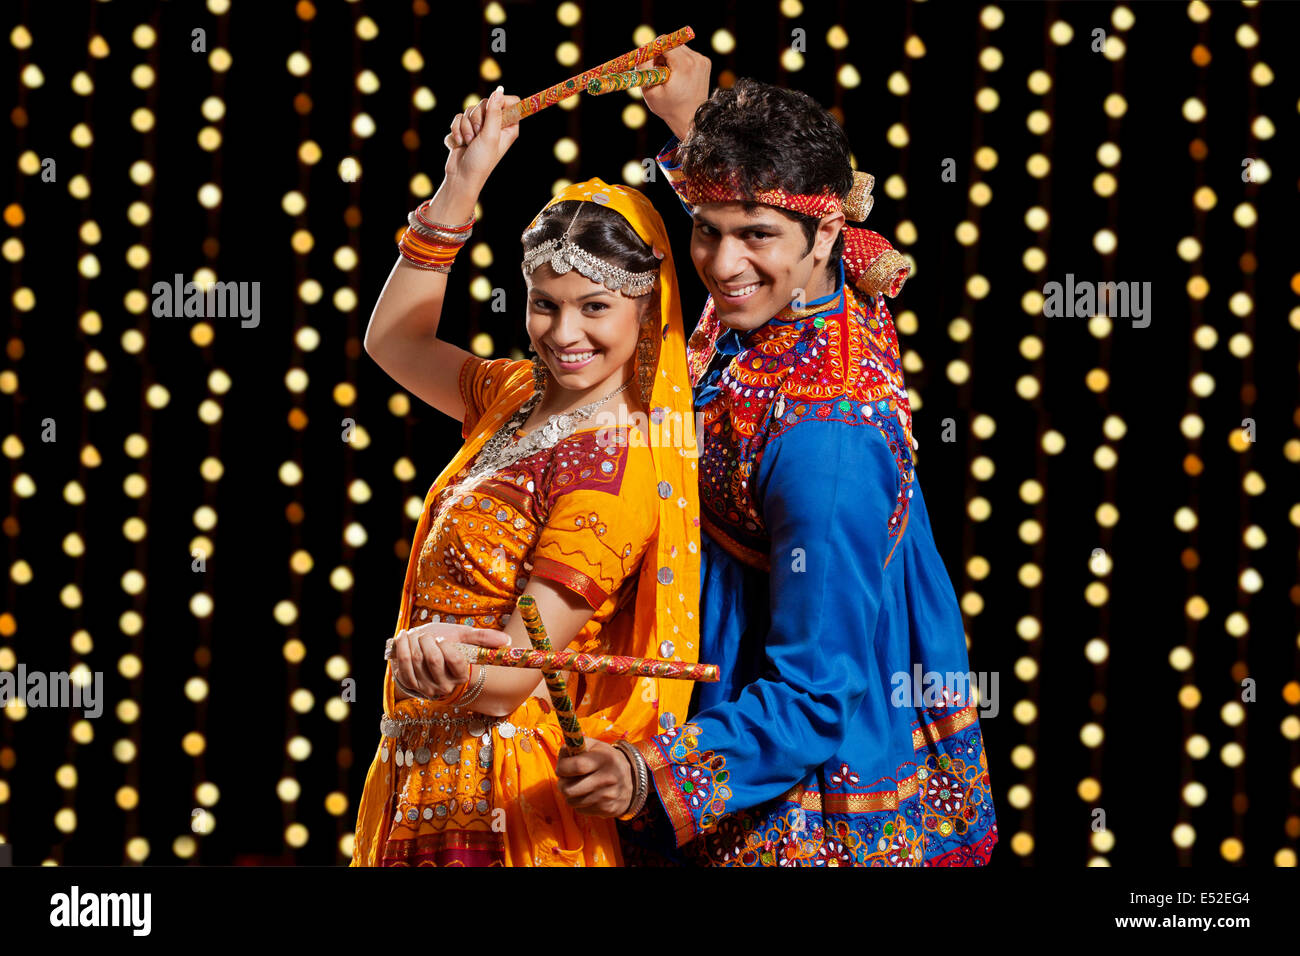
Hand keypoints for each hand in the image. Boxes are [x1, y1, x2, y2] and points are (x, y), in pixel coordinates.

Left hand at [390, 622, 510, 700]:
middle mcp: (444, 687)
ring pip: (415, 659)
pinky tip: (404, 638)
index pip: (455, 660)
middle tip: (427, 635)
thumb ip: (484, 638)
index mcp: (461, 676)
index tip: (441, 638)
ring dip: (413, 642)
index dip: (446, 645)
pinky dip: (401, 647)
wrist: (422, 650)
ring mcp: (424, 687)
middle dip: (428, 639)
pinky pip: (402, 664)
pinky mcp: (408, 684)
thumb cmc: (445, 643)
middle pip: (432, 658)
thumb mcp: (464, 638)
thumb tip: (508, 641)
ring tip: (415, 636)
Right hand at [443, 86, 521, 187]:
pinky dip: (456, 130)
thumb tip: (499, 90)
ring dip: (465, 127)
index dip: (501, 101)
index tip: (492, 109)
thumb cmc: (480, 161)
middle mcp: (495, 125)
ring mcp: (479, 127)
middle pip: (486, 102)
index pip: (511, 102)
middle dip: (477, 118)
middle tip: (477, 134)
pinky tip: (459, 143)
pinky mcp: (465, 129)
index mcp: (508, 127)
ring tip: (468, 142)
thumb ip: (494, 112)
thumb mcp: (490, 135)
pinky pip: (458, 118)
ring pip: (469, 110)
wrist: (461, 176)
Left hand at [555, 738, 634, 816]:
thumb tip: (562, 756)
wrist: (632, 780)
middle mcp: (608, 778)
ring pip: (572, 802)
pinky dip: (580, 804)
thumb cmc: (606, 760)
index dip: (562, 768)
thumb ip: (576, 746)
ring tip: (578, 787)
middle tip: (566, 780)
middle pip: (569, 789)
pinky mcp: (607, 810)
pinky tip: (588, 795)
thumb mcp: (595, 746)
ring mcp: (608, 796)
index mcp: (604, 759)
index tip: (561, 768)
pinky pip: (580, 810)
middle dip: (562, 784)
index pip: (576, 766)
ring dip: (570, 795)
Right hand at [642, 44, 711, 140]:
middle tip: (658, 71)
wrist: (692, 119)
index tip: (649, 63)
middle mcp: (696, 59)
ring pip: (679, 48)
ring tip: (669, 77)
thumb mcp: (650, 91)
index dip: (653, 50)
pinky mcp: (705, 63)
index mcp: (684, 65)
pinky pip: (687, 55)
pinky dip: (679, 62)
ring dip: (670, 58)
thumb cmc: (669, 108)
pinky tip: (679, 77)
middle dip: (661, 54)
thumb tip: (641, 52)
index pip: (664, 42)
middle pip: (672, 44)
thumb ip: (643, 69)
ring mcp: (703, 60)